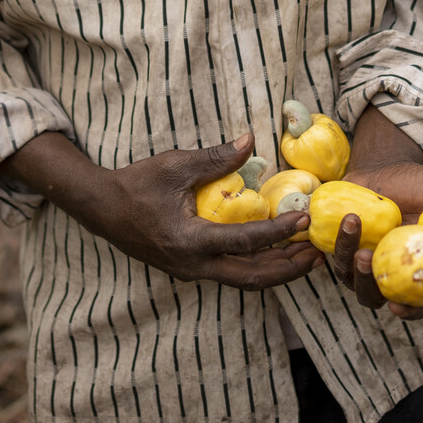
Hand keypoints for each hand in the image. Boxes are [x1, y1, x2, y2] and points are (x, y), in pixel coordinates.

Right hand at [3, 132, 321, 288]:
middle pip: (252, 278)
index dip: (279, 231)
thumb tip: (251, 141)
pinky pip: (233, 274)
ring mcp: (192, 272)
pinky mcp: (191, 270)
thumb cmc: (138, 184)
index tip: (305, 218)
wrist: (103, 209)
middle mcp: (193, 266)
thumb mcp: (175, 165)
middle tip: (319, 252)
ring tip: (307, 256)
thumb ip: (215, 158)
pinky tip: (277, 253)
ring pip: (244, 281)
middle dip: (289, 267)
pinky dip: (259, 266)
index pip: (245, 242)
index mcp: (190, 241)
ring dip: (278, 271)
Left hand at [327, 163, 422, 318]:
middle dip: (404, 309)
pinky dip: (345, 245)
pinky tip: (351, 221)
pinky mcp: (348, 255)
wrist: (385, 167)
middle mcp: (406, 277)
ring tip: (365, 255)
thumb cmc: (422, 184)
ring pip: (369, 294)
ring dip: (366, 280)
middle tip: (397, 299)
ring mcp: (376, 271)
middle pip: (407, 307)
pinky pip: (342, 262)